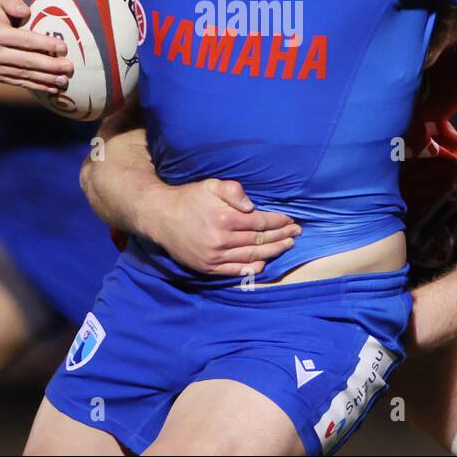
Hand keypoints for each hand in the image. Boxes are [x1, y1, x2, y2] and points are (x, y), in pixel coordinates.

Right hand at [0, 0, 72, 93]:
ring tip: (64, 80)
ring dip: (46, 79)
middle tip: (69, 68)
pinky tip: (50, 88)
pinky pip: (17, 82)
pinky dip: (35, 86)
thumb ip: (13, 1)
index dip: (45, 44)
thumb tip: (27, 11)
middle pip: (27, 61)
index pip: (25, 40)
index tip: (64, 47)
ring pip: (23, 75)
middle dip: (50, 66)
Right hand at [139, 178, 301, 276]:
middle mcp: (222, 241)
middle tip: (296, 233)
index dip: (278, 222)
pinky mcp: (207, 267)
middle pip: (259, 240)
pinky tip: (263, 263)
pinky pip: (235, 271)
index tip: (291, 220)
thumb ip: (233, 191)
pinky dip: (251, 268)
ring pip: (251, 256)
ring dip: (272, 251)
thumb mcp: (210, 185)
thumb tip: (252, 206)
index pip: (260, 222)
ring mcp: (215, 257)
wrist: (160, 217)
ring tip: (287, 246)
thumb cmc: (188, 198)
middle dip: (281, 236)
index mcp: (225, 219)